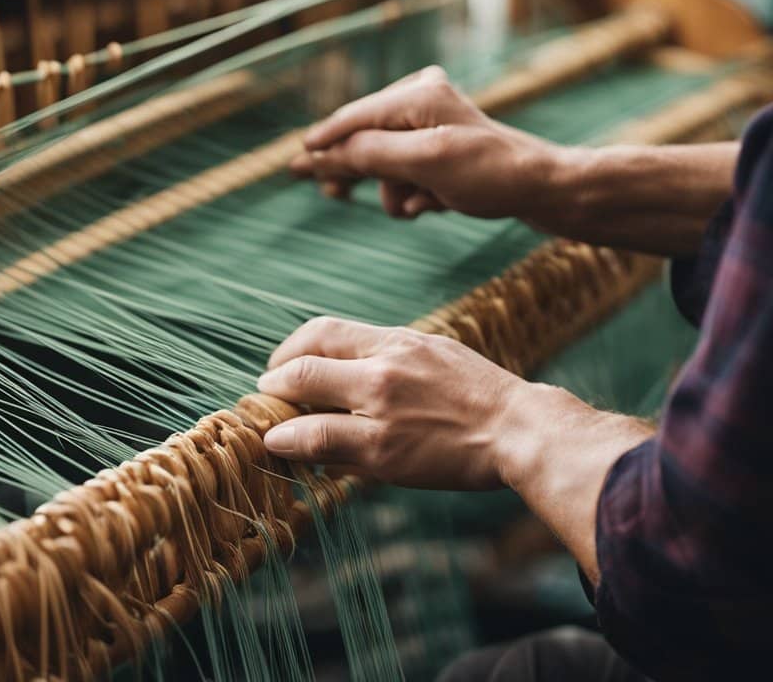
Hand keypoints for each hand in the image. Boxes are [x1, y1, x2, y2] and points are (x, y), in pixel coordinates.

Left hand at [257, 316, 550, 490]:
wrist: (519, 429)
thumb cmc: (479, 392)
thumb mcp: (432, 352)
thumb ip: (386, 356)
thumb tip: (342, 366)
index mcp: (395, 341)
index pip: (322, 332)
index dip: (288, 350)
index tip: (280, 365)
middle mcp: (383, 371)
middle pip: (304, 368)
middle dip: (275, 383)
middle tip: (267, 396)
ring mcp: (382, 412)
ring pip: (306, 411)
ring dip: (277, 422)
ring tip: (270, 432)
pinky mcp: (385, 452)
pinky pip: (326, 447)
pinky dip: (298, 447)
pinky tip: (288, 451)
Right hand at [291, 66, 567, 222]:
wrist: (545, 188)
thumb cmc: (491, 173)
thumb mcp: (423, 163)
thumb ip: (369, 154)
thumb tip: (322, 151)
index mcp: (416, 95)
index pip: (353, 120)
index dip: (322, 144)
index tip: (293, 164)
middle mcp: (422, 100)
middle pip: (364, 137)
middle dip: (358, 170)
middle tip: (332, 195)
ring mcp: (433, 122)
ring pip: (385, 159)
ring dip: (394, 188)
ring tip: (413, 207)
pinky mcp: (443, 146)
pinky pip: (408, 170)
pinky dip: (412, 191)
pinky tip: (430, 205)